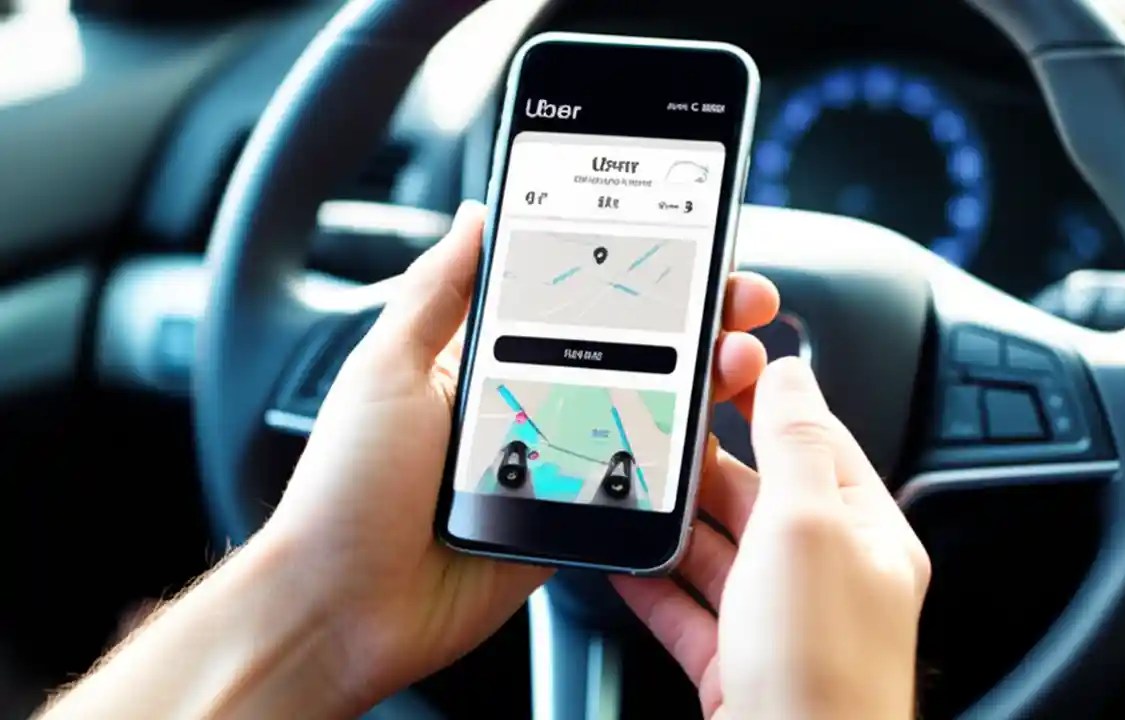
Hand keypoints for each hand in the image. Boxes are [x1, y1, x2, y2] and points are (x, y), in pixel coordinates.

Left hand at [263, 201, 781, 707]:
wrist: (345, 606)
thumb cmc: (347, 489)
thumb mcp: (385, 368)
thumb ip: (437, 292)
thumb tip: (475, 215)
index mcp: (482, 360)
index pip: (573, 298)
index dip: (631, 271)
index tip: (686, 247)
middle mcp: (526, 403)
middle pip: (626, 351)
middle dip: (692, 320)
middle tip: (738, 301)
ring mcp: (553, 461)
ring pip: (642, 413)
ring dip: (700, 384)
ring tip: (736, 361)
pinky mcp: (570, 516)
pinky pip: (634, 484)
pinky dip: (677, 462)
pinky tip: (710, 436)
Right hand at [613, 359, 930, 718]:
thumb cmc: (821, 668)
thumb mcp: (806, 524)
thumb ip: (794, 443)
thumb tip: (788, 372)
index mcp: (866, 534)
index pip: (818, 442)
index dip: (769, 401)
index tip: (721, 369)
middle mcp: (828, 578)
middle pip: (762, 497)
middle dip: (709, 467)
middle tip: (656, 435)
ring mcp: (782, 626)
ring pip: (721, 555)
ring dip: (676, 526)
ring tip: (631, 492)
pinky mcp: (740, 667)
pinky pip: (691, 613)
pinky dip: (654, 588)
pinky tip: (622, 566)